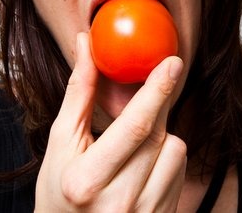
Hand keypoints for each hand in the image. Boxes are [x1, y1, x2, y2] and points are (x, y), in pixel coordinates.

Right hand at [35, 32, 186, 211]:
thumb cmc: (60, 193)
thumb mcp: (61, 145)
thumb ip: (79, 94)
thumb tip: (86, 45)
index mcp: (86, 181)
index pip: (134, 127)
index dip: (156, 91)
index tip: (172, 62)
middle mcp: (119, 202)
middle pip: (158, 135)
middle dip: (159, 103)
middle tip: (162, 78)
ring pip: (176, 151)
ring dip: (161, 137)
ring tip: (133, 148)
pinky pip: (180, 172)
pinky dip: (167, 160)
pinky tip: (143, 168)